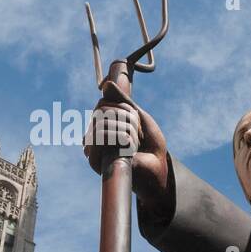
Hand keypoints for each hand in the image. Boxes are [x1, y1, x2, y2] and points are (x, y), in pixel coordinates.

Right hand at [82, 80, 172, 220]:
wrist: (157, 166)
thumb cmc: (149, 144)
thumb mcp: (138, 116)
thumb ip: (122, 101)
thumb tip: (106, 84)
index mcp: (102, 124)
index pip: (102, 103)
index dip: (122, 107)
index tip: (135, 119)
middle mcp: (94, 135)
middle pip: (102, 110)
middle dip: (126, 118)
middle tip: (137, 134)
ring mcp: (93, 147)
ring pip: (103, 121)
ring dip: (127, 130)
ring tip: (134, 145)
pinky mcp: (94, 159)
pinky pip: (103, 134)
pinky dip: (123, 138)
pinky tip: (129, 151)